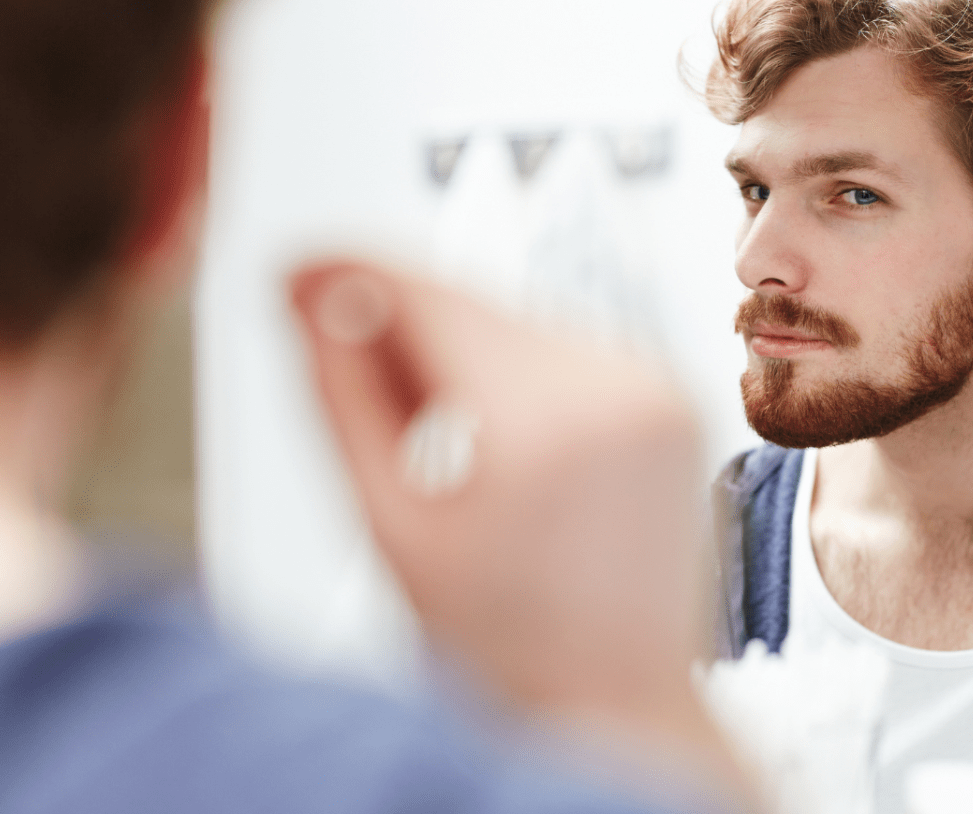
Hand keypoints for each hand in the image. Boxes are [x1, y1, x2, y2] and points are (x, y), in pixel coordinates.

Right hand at [290, 259, 716, 752]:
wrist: (616, 699)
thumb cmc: (513, 644)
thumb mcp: (391, 524)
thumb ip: (344, 395)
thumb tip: (316, 300)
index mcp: (544, 422)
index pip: (427, 296)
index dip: (348, 275)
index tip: (296, 274)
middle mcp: (619, 388)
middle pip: (474, 303)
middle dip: (401, 322)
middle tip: (348, 372)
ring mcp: (658, 390)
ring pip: (520, 322)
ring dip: (462, 348)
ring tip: (437, 440)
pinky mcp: (676, 398)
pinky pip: (572, 350)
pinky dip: (519, 373)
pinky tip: (499, 440)